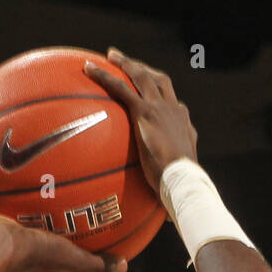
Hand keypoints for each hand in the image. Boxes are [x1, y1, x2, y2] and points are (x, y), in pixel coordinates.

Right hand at [0, 216, 126, 271]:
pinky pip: (14, 249)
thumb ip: (98, 265)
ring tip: (50, 241)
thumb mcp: (73, 260)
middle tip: (73, 258)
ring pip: (30, 266)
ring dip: (41, 256)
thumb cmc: (35, 256)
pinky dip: (24, 241)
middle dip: (61, 270)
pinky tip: (28, 226)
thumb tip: (123, 267)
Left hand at [85, 47, 199, 198]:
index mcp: (183, 124)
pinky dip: (104, 75)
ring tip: (110, 56)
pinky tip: (87, 69)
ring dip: (126, 64)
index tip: (152, 95)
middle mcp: (174, 110)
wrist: (184, 181)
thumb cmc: (182, 190)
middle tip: (129, 64)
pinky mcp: (145, 112)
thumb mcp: (177, 184)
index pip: (173, 104)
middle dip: (144, 70)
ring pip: (142, 77)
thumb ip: (168, 187)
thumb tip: (167, 215)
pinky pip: (121, 87)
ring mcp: (160, 108)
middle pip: (159, 81)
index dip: (162, 97)